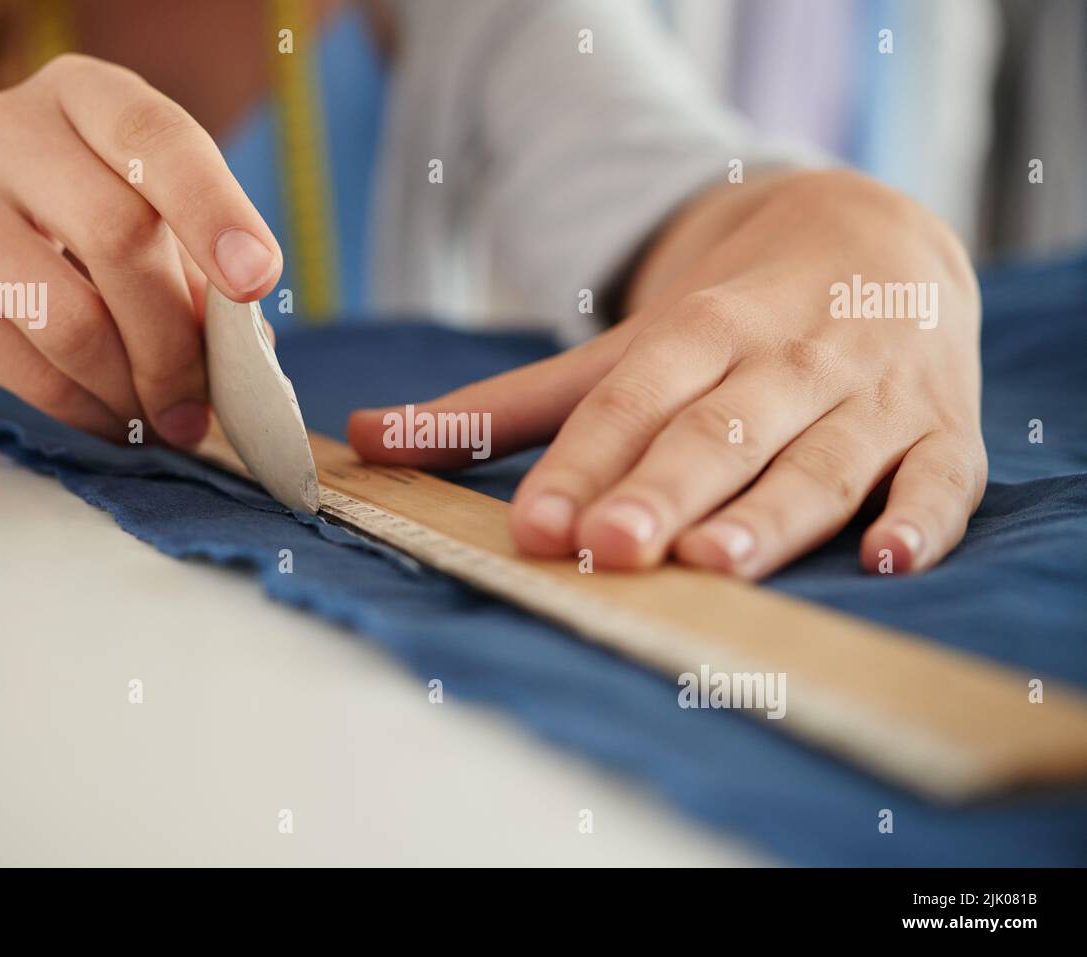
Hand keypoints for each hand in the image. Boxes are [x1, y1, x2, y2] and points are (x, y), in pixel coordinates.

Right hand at [0, 54, 280, 445]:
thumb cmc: (70, 226)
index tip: (258, 280)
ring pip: (71, 321)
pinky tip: (114, 421)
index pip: (154, 139)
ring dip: (133, 391)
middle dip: (175, 341)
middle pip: (117, 238)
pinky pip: (29, 373)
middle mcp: (4, 130)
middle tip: (198, 404)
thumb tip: (245, 351)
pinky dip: (90, 413)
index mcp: (83, 95)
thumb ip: (197, 264)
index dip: (214, 211)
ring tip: (162, 419)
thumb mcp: (140, 214)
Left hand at [348, 171, 986, 577]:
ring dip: (771, 510)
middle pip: (719, 428)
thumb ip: (501, 407)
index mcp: (700, 331)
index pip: (632, 398)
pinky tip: (884, 559)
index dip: (583, 462)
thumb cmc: (728, 320)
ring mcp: (869, 392)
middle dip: (663, 489)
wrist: (875, 235)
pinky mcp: (940, 428)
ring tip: (717, 563)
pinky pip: (943, 476)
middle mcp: (784, 357)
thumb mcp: (620, 349)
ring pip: (820, 455)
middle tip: (609, 548)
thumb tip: (362, 440)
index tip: (535, 527)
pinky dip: (921, 516)